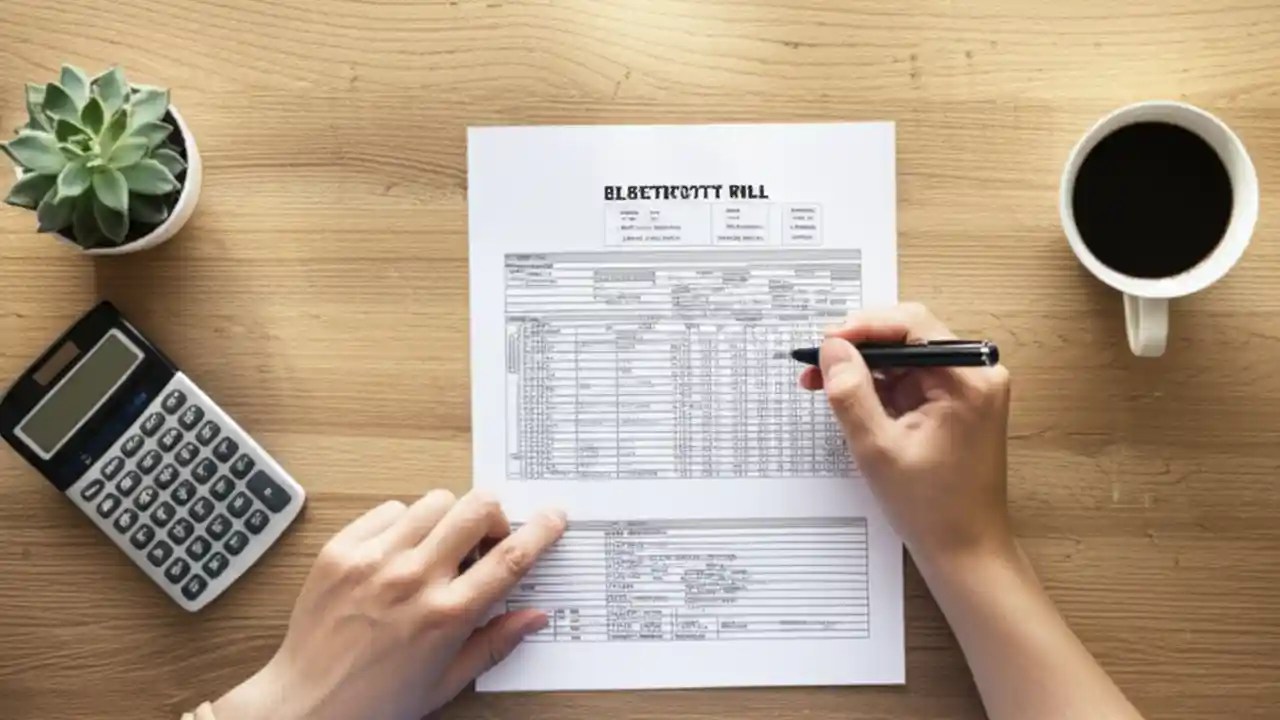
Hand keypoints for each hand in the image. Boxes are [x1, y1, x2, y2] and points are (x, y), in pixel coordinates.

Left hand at [212, 490, 565, 719]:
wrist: (305, 705)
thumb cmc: (375, 701)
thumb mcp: (447, 681)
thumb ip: (495, 643)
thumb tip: (535, 616)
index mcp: (446, 616)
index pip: (510, 558)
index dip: (540, 531)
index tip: (553, 517)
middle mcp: (413, 580)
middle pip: (477, 510)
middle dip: (495, 514)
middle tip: (489, 536)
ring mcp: (374, 561)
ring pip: (435, 501)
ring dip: (449, 518)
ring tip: (439, 547)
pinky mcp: (341, 551)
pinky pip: (389, 510)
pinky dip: (404, 523)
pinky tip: (399, 551)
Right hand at [800, 303, 1011, 566]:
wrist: (966, 550)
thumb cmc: (932, 508)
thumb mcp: (877, 448)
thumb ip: (851, 393)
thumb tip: (832, 349)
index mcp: (968, 380)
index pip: (912, 324)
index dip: (863, 326)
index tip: (825, 341)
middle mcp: (976, 375)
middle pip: (908, 335)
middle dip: (859, 346)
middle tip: (817, 360)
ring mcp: (968, 389)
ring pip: (905, 357)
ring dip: (864, 366)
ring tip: (821, 380)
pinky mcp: (955, 403)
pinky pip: (911, 379)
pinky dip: (878, 385)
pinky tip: (846, 394)